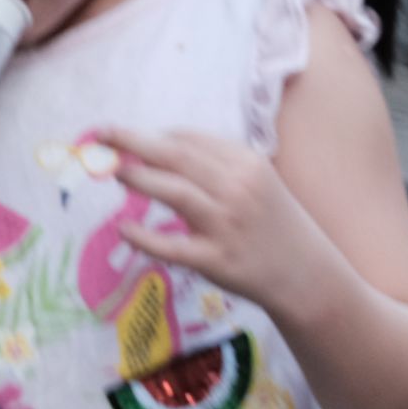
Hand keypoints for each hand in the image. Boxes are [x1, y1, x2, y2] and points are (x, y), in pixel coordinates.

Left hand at [99, 128, 333, 318]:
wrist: (306, 273)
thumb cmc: (272, 222)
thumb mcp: (256, 181)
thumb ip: (215, 164)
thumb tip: (158, 147)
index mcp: (246, 163)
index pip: (190, 139)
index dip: (154, 136)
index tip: (127, 138)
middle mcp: (238, 188)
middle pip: (176, 156)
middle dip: (133, 141)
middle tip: (101, 134)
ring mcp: (227, 224)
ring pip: (174, 192)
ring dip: (138, 178)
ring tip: (112, 172)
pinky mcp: (216, 260)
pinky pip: (171, 246)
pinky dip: (143, 237)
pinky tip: (122, 228)